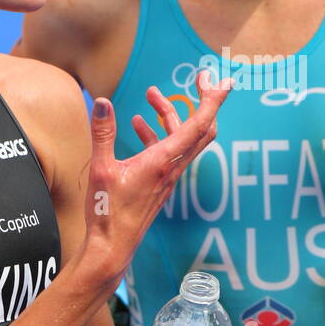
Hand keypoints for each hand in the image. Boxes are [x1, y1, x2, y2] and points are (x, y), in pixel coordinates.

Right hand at [81, 71, 229, 284]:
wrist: (113, 246)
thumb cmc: (108, 212)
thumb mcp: (101, 168)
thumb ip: (103, 133)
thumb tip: (103, 101)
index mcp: (163, 160)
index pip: (199, 124)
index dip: (214, 100)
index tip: (223, 80)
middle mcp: (173, 167)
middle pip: (202, 129)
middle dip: (203, 101)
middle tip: (199, 79)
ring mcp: (169, 176)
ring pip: (184, 138)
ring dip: (171, 114)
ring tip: (151, 95)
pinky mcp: (161, 182)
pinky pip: (169, 151)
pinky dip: (158, 133)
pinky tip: (138, 125)